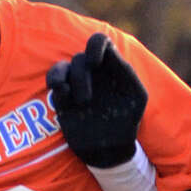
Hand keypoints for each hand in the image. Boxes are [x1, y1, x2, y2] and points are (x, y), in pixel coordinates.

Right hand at [47, 33, 147, 166]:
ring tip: (67, 94)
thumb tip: (109, 52)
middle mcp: (91, 72)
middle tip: (87, 99)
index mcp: (109, 66)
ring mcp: (75, 85)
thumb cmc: (127, 119)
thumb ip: (126, 72)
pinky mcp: (63, 99)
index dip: (94, 45)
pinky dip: (56, 84)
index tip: (95, 61)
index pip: (99, 41)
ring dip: (62, 77)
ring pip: (61, 67)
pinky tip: (62, 93)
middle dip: (82, 76)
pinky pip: (54, 83)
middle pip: (79, 58)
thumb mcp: (135, 96)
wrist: (110, 148)